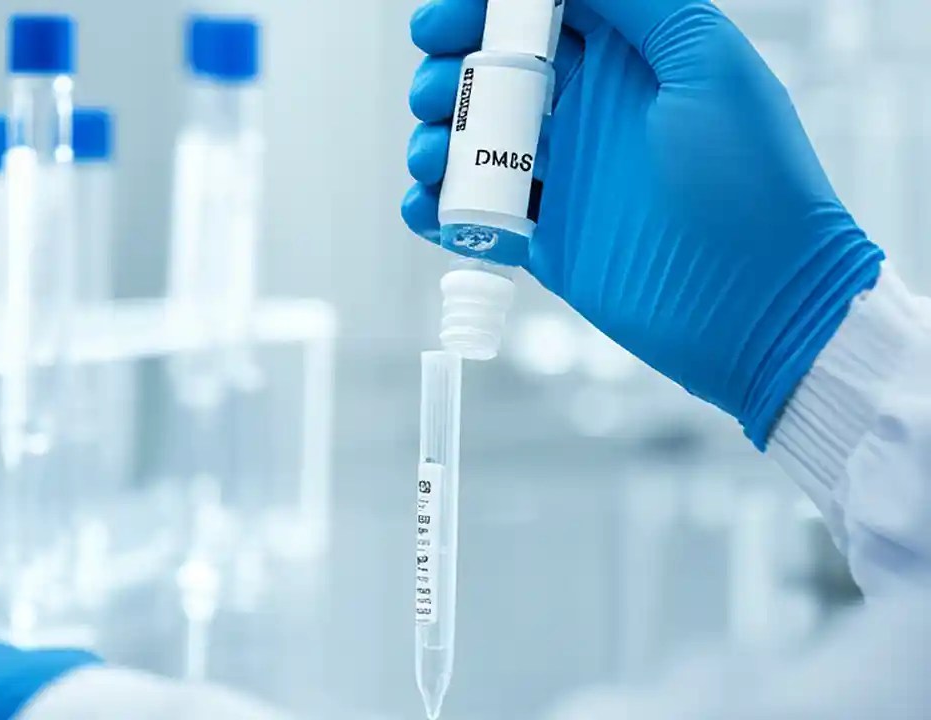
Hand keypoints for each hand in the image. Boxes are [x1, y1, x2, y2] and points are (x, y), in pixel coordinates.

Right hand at [403, 0, 883, 446]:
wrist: (758, 304)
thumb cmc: (748, 178)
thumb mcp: (705, 62)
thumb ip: (638, 5)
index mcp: (622, 63)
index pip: (535, 16)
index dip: (478, 11)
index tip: (437, 25)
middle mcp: (585, 115)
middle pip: (488, 78)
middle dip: (445, 77)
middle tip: (433, 94)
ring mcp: (562, 180)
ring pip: (470, 145)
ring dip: (432, 141)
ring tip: (429, 158)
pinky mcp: (545, 243)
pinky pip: (473, 217)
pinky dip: (436, 210)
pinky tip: (427, 207)